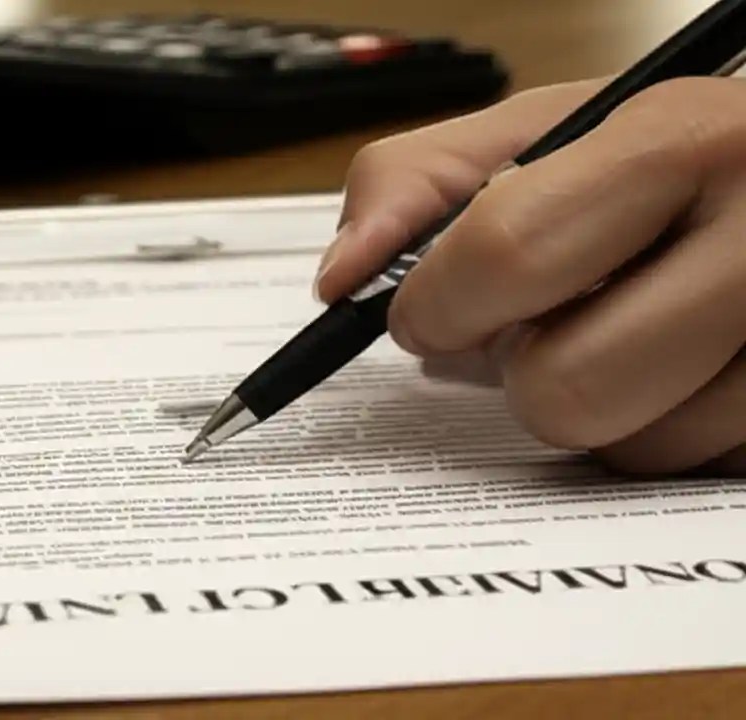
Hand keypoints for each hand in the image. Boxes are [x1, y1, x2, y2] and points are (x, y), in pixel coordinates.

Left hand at [315, 76, 745, 476]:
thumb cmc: (658, 158)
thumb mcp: (544, 133)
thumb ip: (416, 183)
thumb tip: (342, 281)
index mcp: (675, 143)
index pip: (507, 254)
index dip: (437, 302)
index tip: (427, 312)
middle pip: (563, 388)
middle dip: (519, 373)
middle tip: (540, 331)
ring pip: (632, 450)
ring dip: (598, 408)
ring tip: (627, 334)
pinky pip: (693, 470)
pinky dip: (662, 429)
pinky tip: (680, 365)